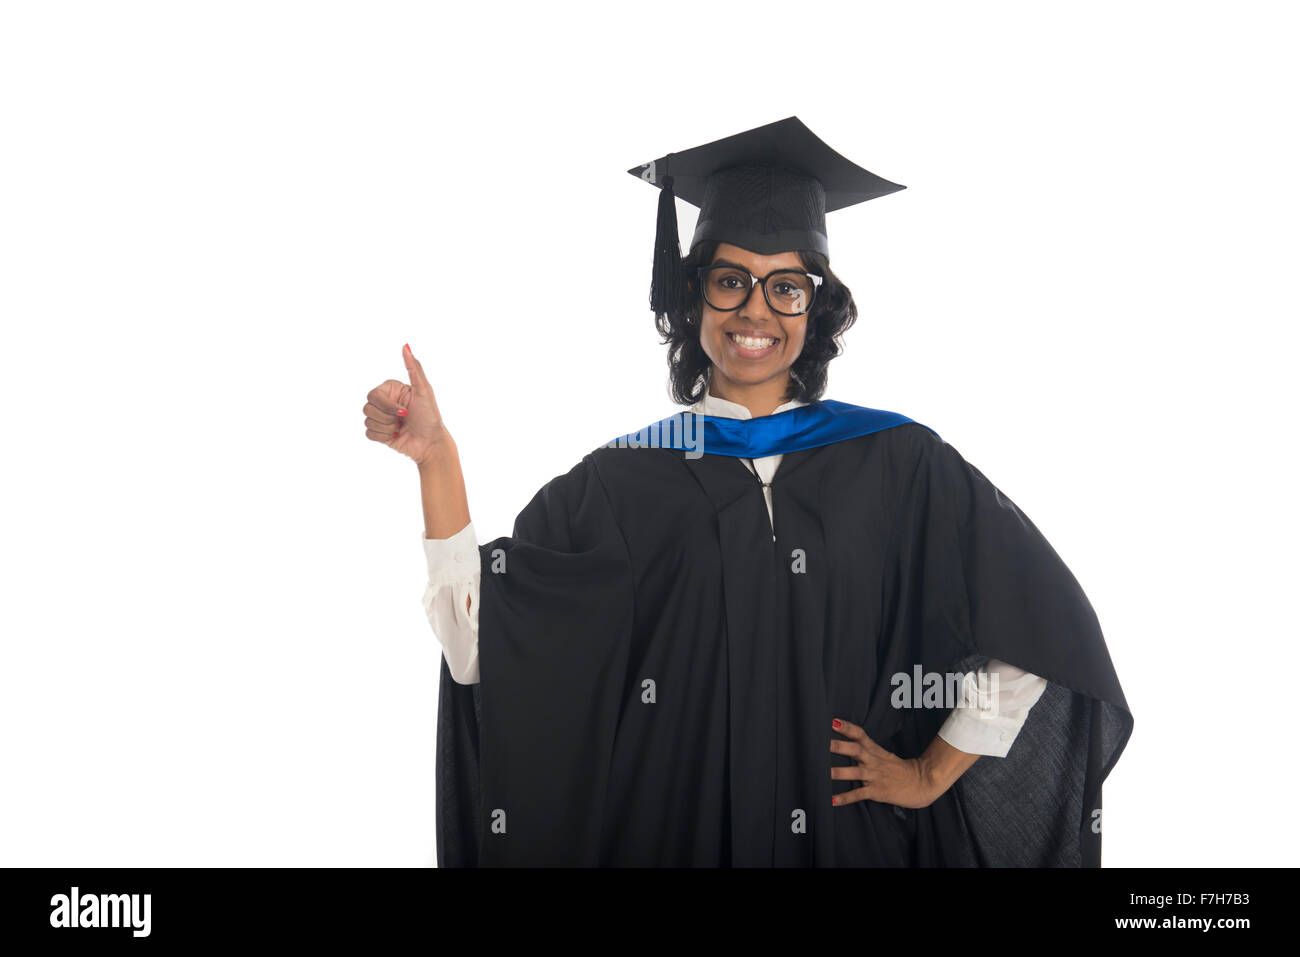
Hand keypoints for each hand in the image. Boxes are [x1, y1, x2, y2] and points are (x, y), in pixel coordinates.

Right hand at [363, 343, 448, 466]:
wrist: (430, 444)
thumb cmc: (430, 417)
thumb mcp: (424, 390)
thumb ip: (414, 368)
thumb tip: (406, 346)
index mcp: (392, 390)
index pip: (374, 395)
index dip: (387, 406)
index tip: (404, 412)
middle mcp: (385, 402)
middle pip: (367, 407)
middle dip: (387, 418)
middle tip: (403, 420)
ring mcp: (381, 417)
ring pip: (368, 421)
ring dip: (387, 428)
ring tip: (401, 428)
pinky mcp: (379, 433)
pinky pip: (369, 433)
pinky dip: (383, 437)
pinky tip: (396, 436)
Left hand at [829, 718, 936, 809]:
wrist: (921, 782)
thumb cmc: (897, 768)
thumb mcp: (882, 753)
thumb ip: (865, 747)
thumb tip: (844, 743)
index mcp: (874, 750)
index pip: (859, 735)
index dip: (847, 727)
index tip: (833, 722)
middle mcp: (872, 761)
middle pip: (855, 750)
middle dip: (839, 746)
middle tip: (823, 743)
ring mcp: (875, 776)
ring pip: (855, 772)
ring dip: (839, 772)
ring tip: (823, 772)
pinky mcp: (877, 791)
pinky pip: (859, 794)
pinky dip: (845, 798)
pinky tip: (832, 800)